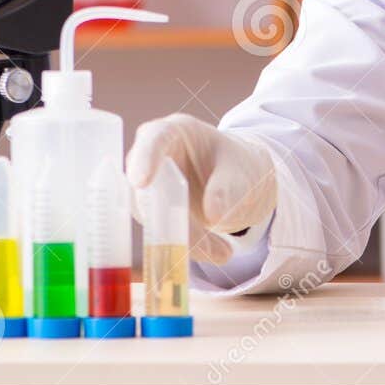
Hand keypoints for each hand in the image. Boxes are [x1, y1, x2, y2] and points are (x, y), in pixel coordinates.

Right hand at [126, 114, 277, 264]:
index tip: (141, 182)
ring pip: (153, 216)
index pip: (153, 138)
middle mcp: (155, 156)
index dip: (144, 158)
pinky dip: (188, 247)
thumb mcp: (243, 173)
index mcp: (176, 132)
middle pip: (148, 186)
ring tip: (222, 251)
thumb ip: (229, 189)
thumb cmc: (239, 166)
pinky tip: (218, 252)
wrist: (240, 184)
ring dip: (183, 238)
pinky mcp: (154, 212)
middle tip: (200, 242)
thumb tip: (213, 215)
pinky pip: (162, 233)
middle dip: (170, 217)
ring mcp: (150, 186)